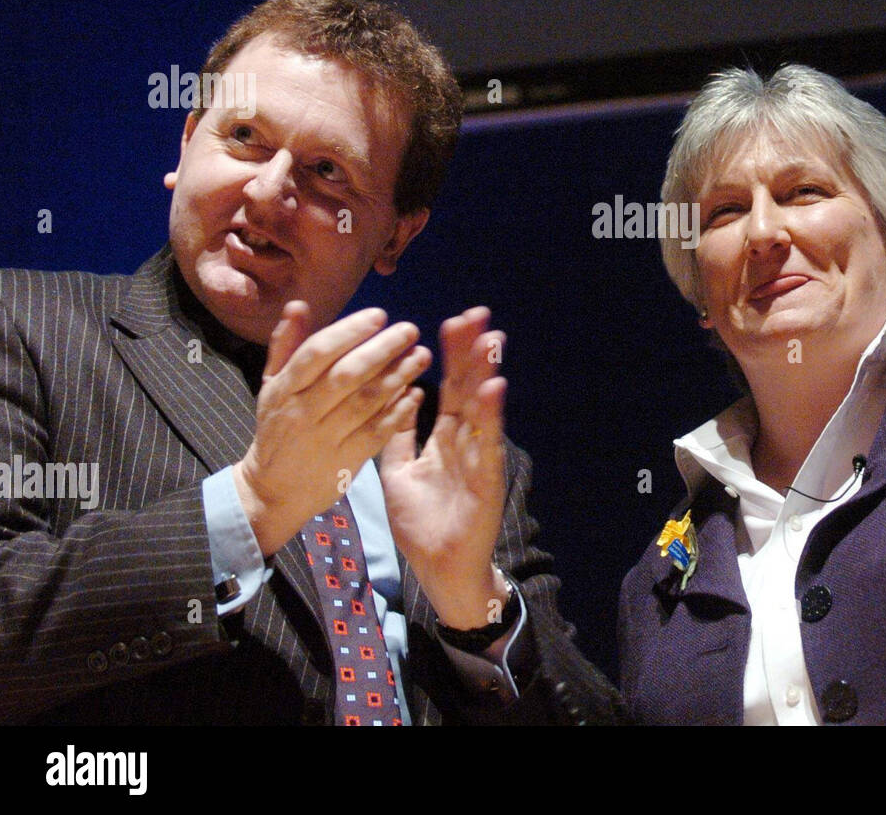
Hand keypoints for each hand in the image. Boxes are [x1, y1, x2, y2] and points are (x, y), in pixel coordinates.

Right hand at [232, 301, 430, 556]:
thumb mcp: (272, 386)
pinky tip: (417, 393)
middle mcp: (302, 412)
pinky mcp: (345, 462)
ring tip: (421, 356)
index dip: (349, 331)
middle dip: (382, 349)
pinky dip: (398, 412)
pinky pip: (376, 432)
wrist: (272, 490)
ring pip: (365, 403)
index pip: (317, 353)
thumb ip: (286, 346)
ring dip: (398, 376)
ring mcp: (324, 439)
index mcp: (284, 389)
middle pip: (346, 375)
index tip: (379, 315)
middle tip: (410, 330)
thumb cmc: (277, 427)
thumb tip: (298, 305)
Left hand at [379, 307, 509, 629]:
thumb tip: (392, 402)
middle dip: (473, 352)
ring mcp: (478, 459)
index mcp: (445, 439)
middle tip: (477, 314)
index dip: (450, 356)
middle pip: (468, 389)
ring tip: (491, 340)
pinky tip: (493, 388)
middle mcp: (466, 442)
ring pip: (483, 409)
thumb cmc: (423, 526)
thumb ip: (397, 439)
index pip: (448, 388)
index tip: (451, 322)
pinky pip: (487, 443)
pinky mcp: (486, 481)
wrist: (440, 571)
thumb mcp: (399, 475)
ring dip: (487, 374)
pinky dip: (490, 416)